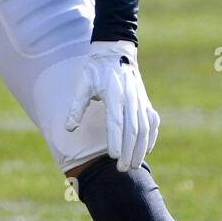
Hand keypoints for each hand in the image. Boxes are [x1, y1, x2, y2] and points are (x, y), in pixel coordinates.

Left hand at [65, 40, 159, 171]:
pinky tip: (146, 150)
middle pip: (133, 130)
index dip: (116, 140)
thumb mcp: (82, 84)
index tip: (113, 157)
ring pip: (145, 128)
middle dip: (129, 151)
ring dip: (141, 148)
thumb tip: (69, 129)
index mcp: (115, 94)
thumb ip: (76, 106)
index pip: (116, 122)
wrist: (115, 51)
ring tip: (135, 166)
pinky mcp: (145, 101)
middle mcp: (131, 98)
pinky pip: (152, 121)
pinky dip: (151, 137)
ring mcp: (140, 100)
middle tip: (123, 169)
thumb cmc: (95, 69)